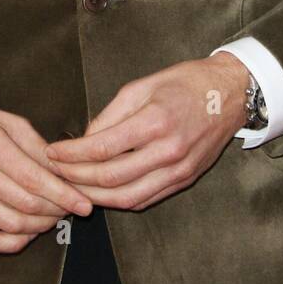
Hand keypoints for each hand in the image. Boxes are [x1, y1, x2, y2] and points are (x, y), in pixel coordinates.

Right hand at [0, 95, 93, 252]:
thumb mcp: (7, 120)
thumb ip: (36, 146)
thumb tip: (64, 171)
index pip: (34, 179)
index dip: (64, 195)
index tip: (85, 204)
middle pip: (25, 204)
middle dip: (56, 210)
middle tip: (71, 208)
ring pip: (10, 224)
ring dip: (39, 226)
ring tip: (52, 217)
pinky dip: (13, 242)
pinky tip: (27, 231)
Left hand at [44, 52, 249, 210]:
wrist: (230, 93)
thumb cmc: (185, 82)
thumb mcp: (143, 85)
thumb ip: (111, 115)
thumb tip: (84, 140)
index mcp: (155, 121)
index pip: (101, 149)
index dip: (71, 155)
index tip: (52, 153)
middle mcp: (168, 151)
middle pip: (111, 179)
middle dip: (76, 179)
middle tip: (55, 174)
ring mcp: (179, 170)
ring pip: (128, 197)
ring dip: (95, 197)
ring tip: (73, 188)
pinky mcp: (185, 180)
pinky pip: (147, 199)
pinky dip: (121, 200)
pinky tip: (103, 193)